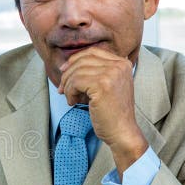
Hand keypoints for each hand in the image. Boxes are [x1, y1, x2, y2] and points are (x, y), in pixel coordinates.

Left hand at [58, 46, 147, 176]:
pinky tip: (73, 103)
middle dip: (67, 74)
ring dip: (68, 86)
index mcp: (122, 63)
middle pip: (82, 60)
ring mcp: (111, 74)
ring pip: (77, 72)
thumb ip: (96, 72)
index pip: (93, 52)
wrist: (122, 132)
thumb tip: (67, 65)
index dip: (75, 60)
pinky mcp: (102, 86)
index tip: (64, 71)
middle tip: (61, 89)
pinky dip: (70, 93)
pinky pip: (75, 83)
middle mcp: (119, 66)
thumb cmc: (112, 113)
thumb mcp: (108, 86)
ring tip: (70, 99)